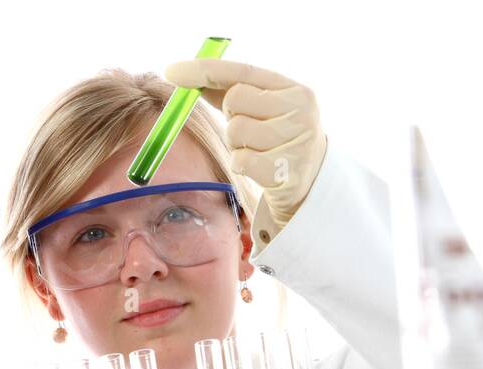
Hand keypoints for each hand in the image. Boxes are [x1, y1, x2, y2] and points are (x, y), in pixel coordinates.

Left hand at [165, 59, 327, 229]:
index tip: (171, 71)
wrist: (311, 185)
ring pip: (235, 131)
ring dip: (237, 144)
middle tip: (251, 132)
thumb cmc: (278, 141)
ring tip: (257, 151)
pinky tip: (260, 168)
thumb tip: (182, 74)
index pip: (242, 71)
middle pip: (235, 100)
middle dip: (232, 116)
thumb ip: (228, 91)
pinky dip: (242, 165)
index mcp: (295, 90)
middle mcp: (301, 111)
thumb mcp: (263, 110)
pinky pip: (240, 160)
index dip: (205, 70)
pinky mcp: (286, 171)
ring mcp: (297, 141)